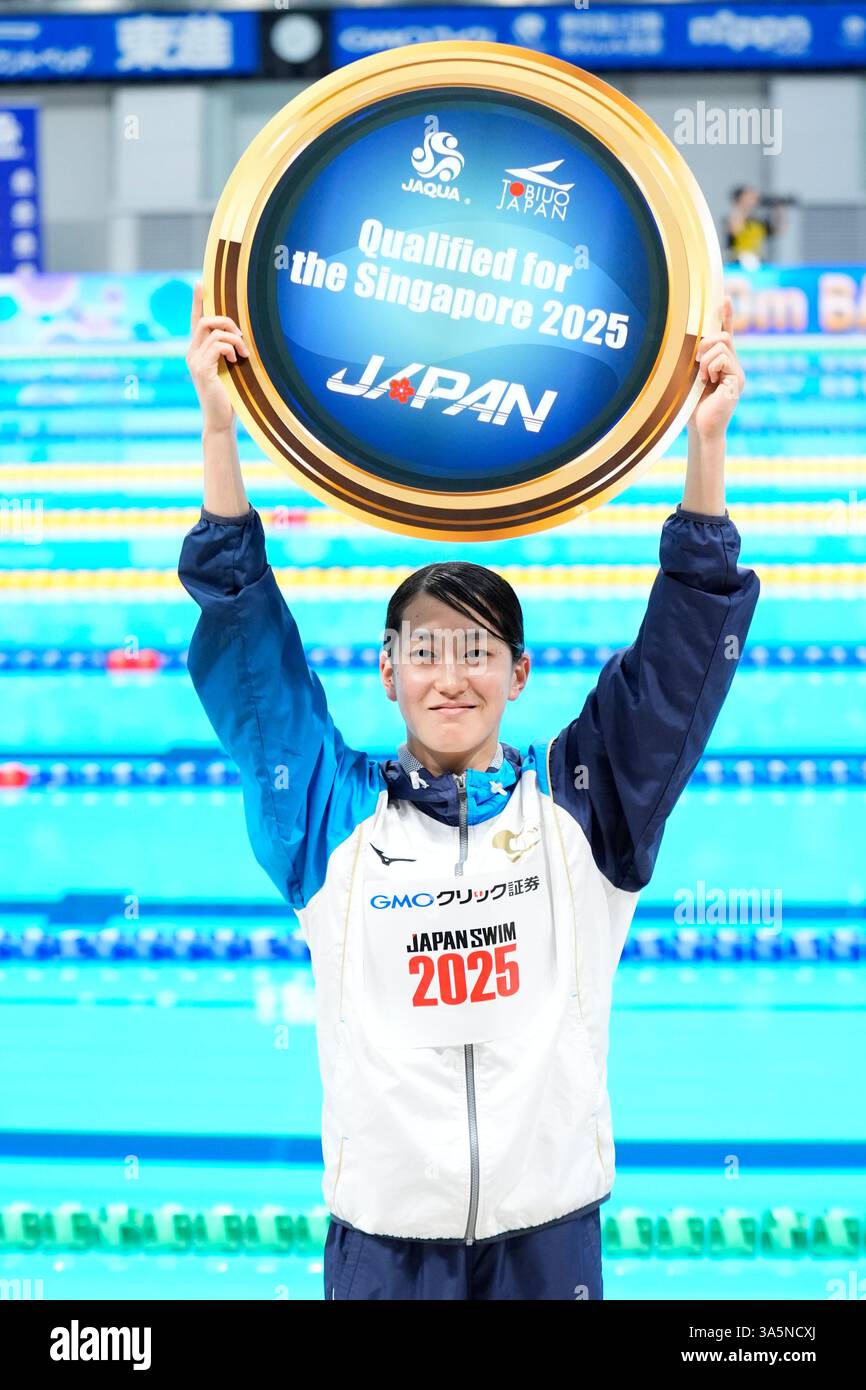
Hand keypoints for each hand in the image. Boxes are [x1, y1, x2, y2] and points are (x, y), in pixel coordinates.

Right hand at [185, 281, 249, 433]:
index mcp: (198, 351)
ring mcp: (195, 361)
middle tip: (241, 334)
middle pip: (203, 321)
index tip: (200, 283)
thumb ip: (230, 352)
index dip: (198, 302)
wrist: (221, 420)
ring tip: (243, 352)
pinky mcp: (201, 369)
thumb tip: (242, 335)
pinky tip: (237, 360)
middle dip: (225, 320)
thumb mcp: (231, 370)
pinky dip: (230, 348)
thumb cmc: (230, 397)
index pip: (196, 321)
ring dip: (233, 338)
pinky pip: (217, 345)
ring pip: (212, 331)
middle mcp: (192, 353)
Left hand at [688, 296, 745, 439]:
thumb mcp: (690, 376)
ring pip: (722, 346)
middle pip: (723, 336)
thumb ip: (695, 360)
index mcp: (721, 363)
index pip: (726, 335)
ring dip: (705, 360)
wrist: (701, 428)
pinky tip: (709, 383)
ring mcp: (737, 372)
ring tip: (703, 379)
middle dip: (706, 344)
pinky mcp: (737, 379)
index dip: (726, 316)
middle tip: (696, 364)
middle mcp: (733, 365)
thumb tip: (694, 342)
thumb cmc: (692, 406)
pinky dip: (710, 368)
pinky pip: (722, 359)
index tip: (725, 297)